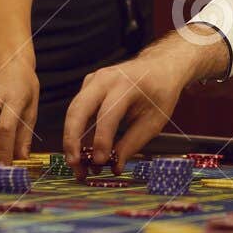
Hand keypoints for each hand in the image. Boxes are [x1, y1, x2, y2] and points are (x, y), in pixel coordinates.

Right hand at [63, 32, 228, 170]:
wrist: (160, 66)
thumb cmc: (160, 92)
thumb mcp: (154, 120)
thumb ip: (133, 143)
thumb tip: (114, 166)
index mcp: (127, 84)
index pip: (108, 114)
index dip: (102, 140)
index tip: (99, 162)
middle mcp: (106, 79)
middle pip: (79, 109)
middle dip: (72, 139)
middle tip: (74, 164)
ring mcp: (94, 80)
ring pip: (73, 111)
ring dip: (71, 139)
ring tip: (76, 165)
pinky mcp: (89, 85)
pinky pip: (78, 109)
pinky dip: (77, 131)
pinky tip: (82, 151)